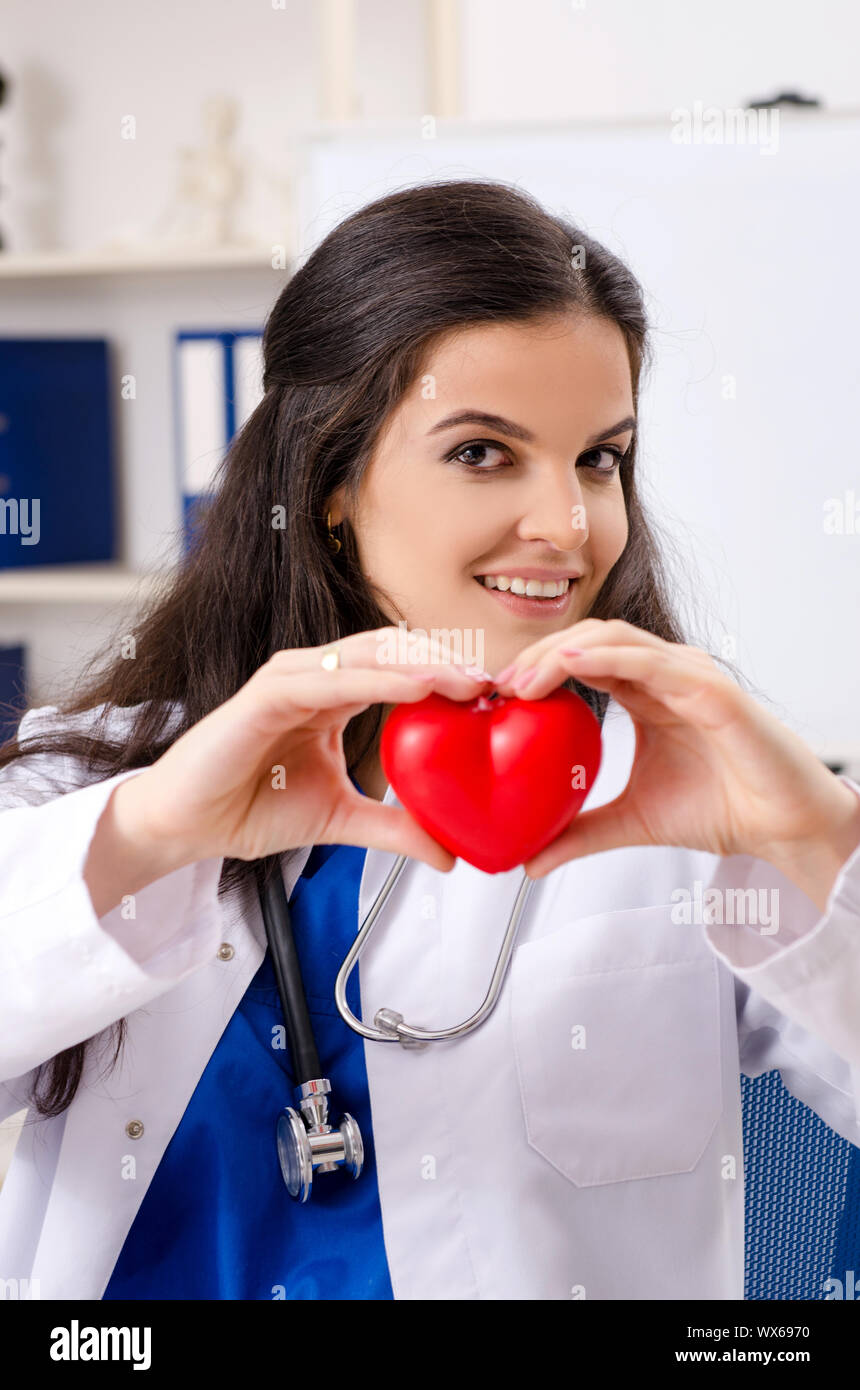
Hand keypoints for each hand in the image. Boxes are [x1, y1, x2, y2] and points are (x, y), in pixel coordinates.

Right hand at [119, 628, 491, 873]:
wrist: (185, 825)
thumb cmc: (250, 808)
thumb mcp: (341, 820)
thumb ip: (394, 828)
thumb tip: (451, 856)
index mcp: (334, 695)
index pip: (401, 668)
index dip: (448, 674)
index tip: (496, 695)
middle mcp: (315, 678)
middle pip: (393, 649)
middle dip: (447, 660)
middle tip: (496, 683)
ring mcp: (290, 680)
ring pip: (368, 654)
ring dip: (423, 663)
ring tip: (469, 681)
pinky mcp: (266, 694)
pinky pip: (332, 681)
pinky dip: (379, 680)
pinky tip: (417, 687)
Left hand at [494, 619, 859, 904]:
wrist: (781, 828)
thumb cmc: (722, 810)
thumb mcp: (633, 821)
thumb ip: (582, 832)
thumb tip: (529, 863)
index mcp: (647, 691)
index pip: (582, 659)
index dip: (538, 667)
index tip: (496, 695)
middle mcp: (666, 673)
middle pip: (590, 639)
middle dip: (540, 654)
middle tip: (499, 685)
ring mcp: (689, 674)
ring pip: (614, 639)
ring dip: (561, 651)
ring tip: (522, 678)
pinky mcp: (710, 687)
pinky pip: (650, 660)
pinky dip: (605, 657)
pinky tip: (569, 665)